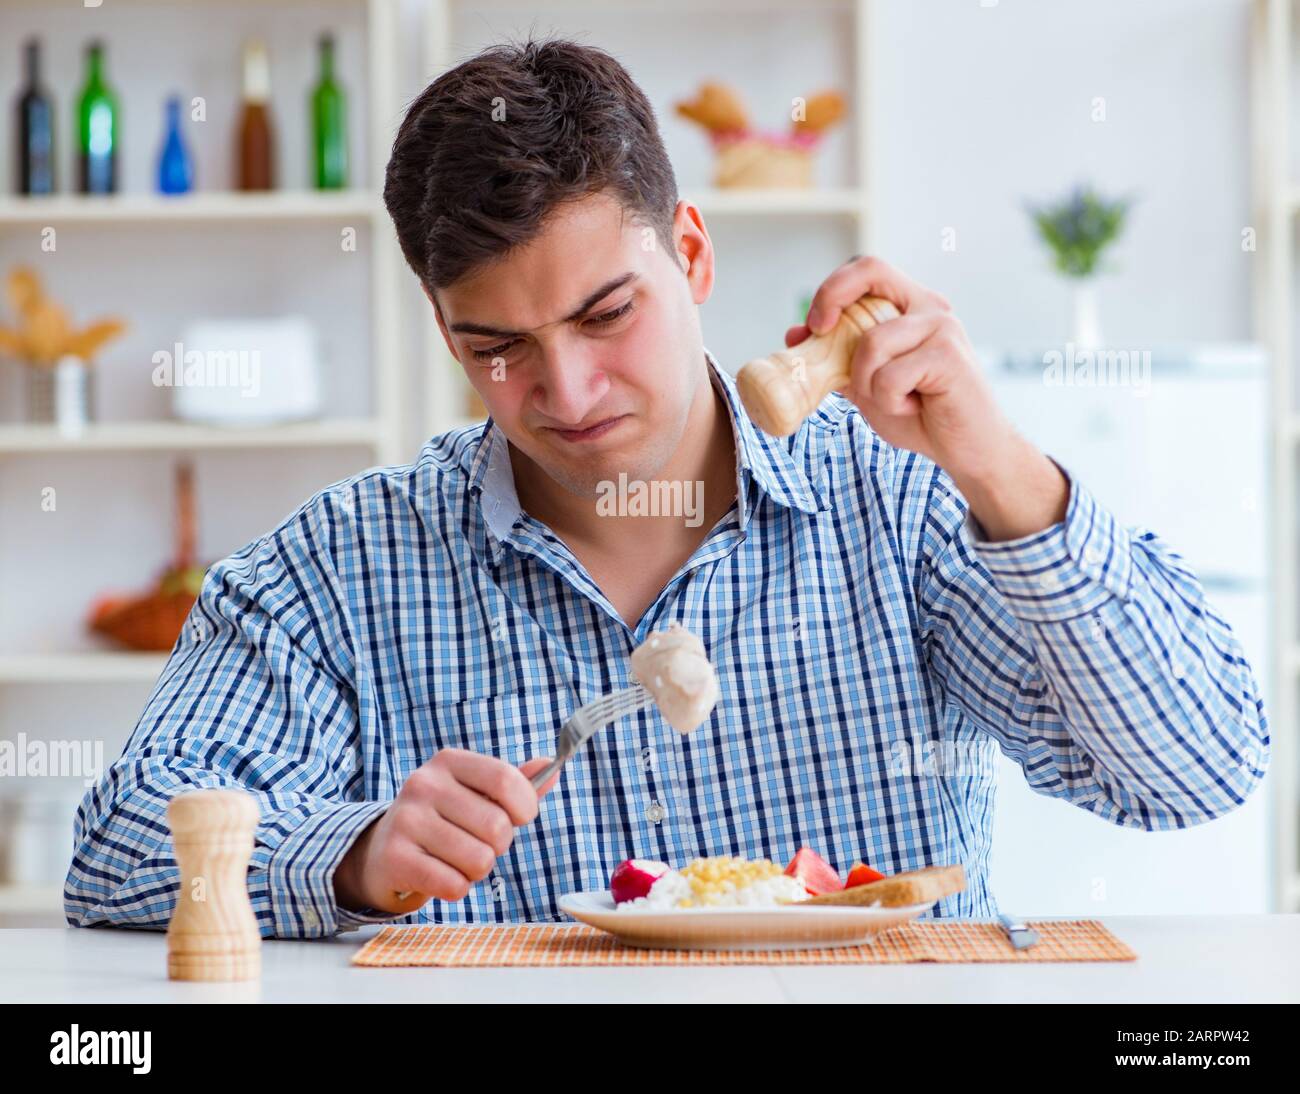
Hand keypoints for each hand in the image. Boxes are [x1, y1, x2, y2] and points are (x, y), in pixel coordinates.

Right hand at [334, 750, 559, 914]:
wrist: (379, 850)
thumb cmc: (442, 820)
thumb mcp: (474, 794)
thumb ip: (514, 783)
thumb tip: (552, 767)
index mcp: (449, 761)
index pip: (506, 779)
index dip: (525, 807)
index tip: (520, 818)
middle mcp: (424, 784)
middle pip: (497, 826)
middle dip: (498, 845)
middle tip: (477, 843)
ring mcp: (406, 820)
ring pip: (479, 860)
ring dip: (477, 869)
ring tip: (455, 859)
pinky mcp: (395, 857)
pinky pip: (454, 885)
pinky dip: (457, 888)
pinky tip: (440, 875)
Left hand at [785, 255, 1066, 539]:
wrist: (967, 449)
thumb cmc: (920, 414)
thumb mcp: (868, 385)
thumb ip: (838, 359)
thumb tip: (794, 335)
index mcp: (911, 307)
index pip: (868, 269)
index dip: (833, 287)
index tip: (814, 323)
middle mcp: (929, 307)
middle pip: (871, 271)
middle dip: (831, 297)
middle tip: (818, 332)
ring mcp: (942, 327)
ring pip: (870, 343)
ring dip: (865, 383)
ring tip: (893, 400)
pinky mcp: (948, 356)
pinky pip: (889, 377)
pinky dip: (889, 401)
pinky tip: (915, 407)